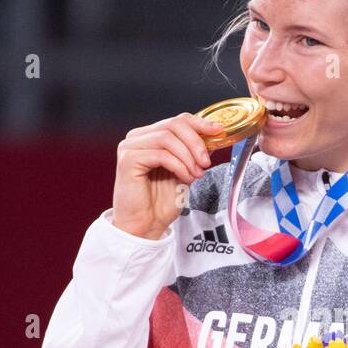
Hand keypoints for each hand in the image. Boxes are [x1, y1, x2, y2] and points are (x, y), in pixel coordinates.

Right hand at [111, 111, 223, 239]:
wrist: (145, 226)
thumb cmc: (160, 203)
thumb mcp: (185, 172)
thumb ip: (194, 154)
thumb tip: (214, 137)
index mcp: (149, 137)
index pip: (177, 120)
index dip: (200, 123)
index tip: (219, 131)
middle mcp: (137, 138)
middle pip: (173, 125)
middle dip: (196, 143)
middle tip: (206, 162)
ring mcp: (130, 147)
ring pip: (168, 138)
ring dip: (188, 157)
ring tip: (196, 174)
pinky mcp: (128, 160)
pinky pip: (161, 154)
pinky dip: (179, 166)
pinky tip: (185, 179)